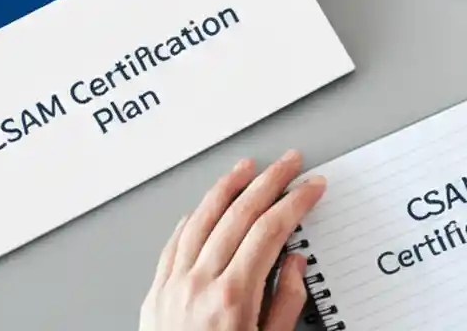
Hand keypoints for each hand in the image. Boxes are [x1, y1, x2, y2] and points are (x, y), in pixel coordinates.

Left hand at [140, 150, 326, 330]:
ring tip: (246, 168)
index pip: (270, 230)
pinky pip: (174, 243)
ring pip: (201, 219)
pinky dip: (192, 218)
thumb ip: (286, 303)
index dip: (295, 202)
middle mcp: (200, 284)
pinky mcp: (156, 294)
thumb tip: (294, 264)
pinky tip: (203, 207)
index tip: (311, 188)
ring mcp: (174, 286)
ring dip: (227, 187)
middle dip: (269, 182)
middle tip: (289, 164)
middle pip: (238, 214)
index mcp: (233, 297)